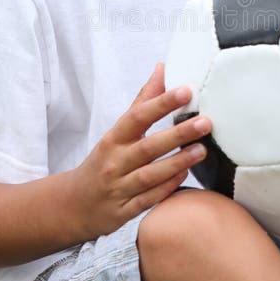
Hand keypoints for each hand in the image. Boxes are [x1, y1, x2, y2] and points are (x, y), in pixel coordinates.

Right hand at [70, 63, 211, 238]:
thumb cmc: (104, 162)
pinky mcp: (124, 211)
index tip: (186, 90)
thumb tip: (162, 69)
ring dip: (177, 162)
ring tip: (201, 150)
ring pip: (150, 175)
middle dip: (177, 133)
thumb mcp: (118, 132)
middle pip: (147, 146)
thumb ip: (143, 102)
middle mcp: (115, 162)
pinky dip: (167, 188)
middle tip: (204, 122)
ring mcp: (119, 188)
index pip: (138, 117)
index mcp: (114, 139)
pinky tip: (186, 175)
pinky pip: (149, 199)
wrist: (75, 204)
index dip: (161, 103)